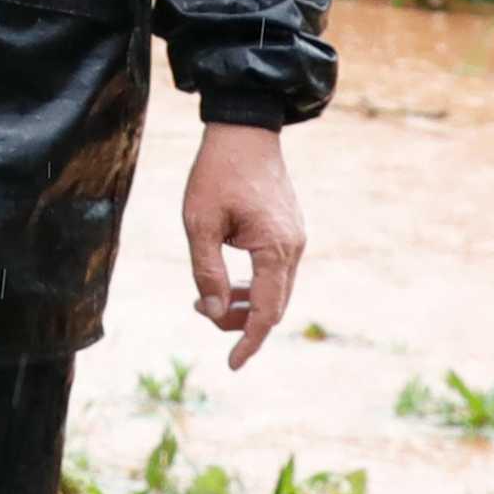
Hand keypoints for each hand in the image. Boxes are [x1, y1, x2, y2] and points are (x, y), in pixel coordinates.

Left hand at [181, 121, 305, 369]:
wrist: (245, 128)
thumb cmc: (217, 173)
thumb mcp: (199, 223)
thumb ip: (206, 271)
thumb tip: (211, 311)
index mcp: (274, 249)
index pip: (265, 313)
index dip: (248, 342)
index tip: (232, 365)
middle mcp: (293, 248)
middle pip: (272, 305)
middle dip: (238, 319)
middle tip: (199, 308)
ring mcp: (295, 238)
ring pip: (274, 289)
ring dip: (243, 301)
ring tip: (204, 295)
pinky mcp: (289, 229)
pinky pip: (275, 270)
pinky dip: (252, 282)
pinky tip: (225, 277)